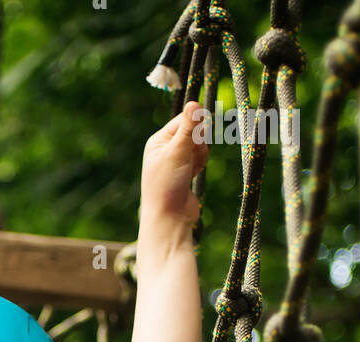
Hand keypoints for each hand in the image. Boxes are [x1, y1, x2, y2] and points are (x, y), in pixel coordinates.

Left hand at [140, 100, 208, 230]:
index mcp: (158, 141)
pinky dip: (200, 165)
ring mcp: (176, 161)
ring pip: (199, 146)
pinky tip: (193, 176)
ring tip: (191, 170)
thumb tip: (194, 103)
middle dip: (199, 143)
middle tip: (192, 158)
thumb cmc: (168, 186)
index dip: (195, 125)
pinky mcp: (186, 172)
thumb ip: (188, 128)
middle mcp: (165, 149)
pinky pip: (200, 159)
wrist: (170, 219)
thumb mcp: (178, 152)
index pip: (184, 119)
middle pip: (194, 132)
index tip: (200, 135)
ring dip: (201, 156)